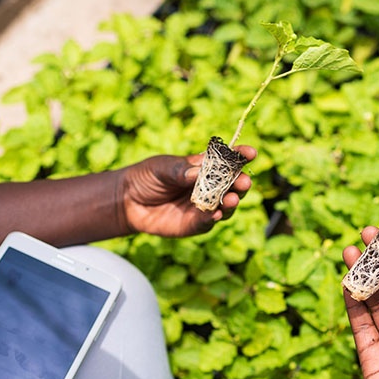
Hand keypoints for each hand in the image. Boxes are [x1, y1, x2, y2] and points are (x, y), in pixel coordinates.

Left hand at [119, 147, 254, 237]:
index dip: (240, 157)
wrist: (128, 200)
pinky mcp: (195, 224)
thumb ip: (181, 170)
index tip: (250, 153)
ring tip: (231, 199)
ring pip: (225, 206)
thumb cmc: (147, 177)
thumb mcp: (163, 167)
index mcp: (204, 167)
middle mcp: (209, 187)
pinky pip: (208, 222)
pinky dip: (213, 217)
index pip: (227, 161)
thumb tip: (198, 172)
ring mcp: (204, 207)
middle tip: (244, 182)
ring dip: (231, 202)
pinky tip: (216, 214)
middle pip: (232, 186)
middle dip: (241, 183)